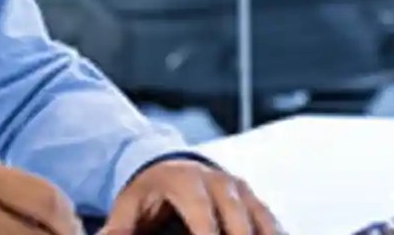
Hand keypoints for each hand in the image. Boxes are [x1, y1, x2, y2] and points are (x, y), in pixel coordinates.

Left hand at [99, 159, 281, 234]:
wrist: (169, 166)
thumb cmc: (149, 191)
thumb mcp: (129, 206)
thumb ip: (119, 227)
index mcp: (185, 181)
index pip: (202, 216)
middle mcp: (217, 181)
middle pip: (237, 219)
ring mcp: (240, 189)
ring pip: (260, 220)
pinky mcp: (254, 200)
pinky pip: (271, 222)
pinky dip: (274, 234)